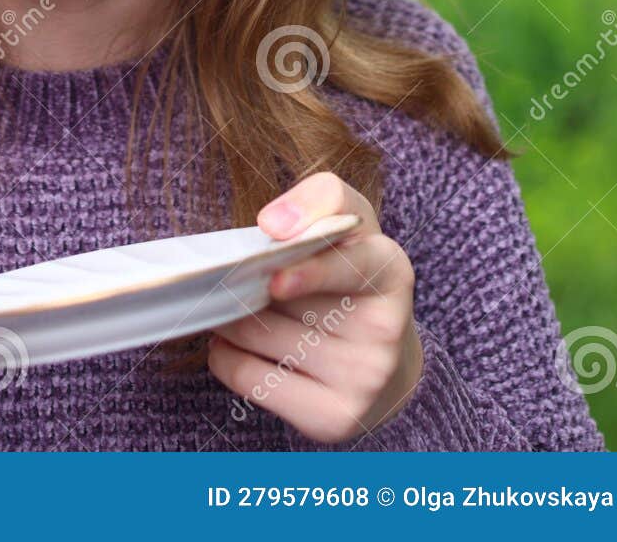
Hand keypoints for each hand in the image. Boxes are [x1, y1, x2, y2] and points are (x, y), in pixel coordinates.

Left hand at [206, 171, 424, 443]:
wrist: (384, 366)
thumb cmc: (347, 278)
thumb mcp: (348, 225)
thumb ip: (320, 200)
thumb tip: (273, 224)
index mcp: (390, 270)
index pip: (354, 265)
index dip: (312, 271)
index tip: (276, 279)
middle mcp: (383, 329)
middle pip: (278, 296)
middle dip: (245, 281)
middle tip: (241, 278)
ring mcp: (362, 378)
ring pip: (253, 333)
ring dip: (231, 316)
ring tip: (249, 310)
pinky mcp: (333, 417)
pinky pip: (244, 374)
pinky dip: (226, 355)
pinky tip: (248, 348)